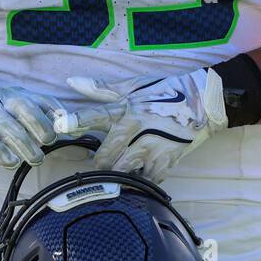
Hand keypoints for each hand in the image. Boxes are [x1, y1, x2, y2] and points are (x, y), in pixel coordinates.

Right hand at [0, 68, 66, 167]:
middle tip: (47, 145)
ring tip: (34, 159)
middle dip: (39, 128)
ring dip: (23, 145)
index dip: (52, 116)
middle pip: (24, 111)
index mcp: (16, 93)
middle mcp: (1, 99)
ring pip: (7, 127)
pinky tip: (10, 161)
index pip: (38, 101)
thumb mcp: (18, 104)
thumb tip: (73, 126)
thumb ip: (43, 113)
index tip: (62, 132)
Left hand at [55, 68, 227, 182]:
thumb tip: (72, 81)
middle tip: (100, 162)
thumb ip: (101, 89)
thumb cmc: (164, 91)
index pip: (95, 116)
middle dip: (99, 161)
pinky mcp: (165, 161)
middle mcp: (136, 129)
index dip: (75, 121)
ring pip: (123, 169)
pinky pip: (146, 178)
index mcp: (126, 109)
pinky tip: (139, 174)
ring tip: (117, 170)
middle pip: (107, 154)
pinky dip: (140, 179)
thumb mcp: (133, 86)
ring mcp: (151, 147)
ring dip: (117, 172)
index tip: (59, 126)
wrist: (202, 102)